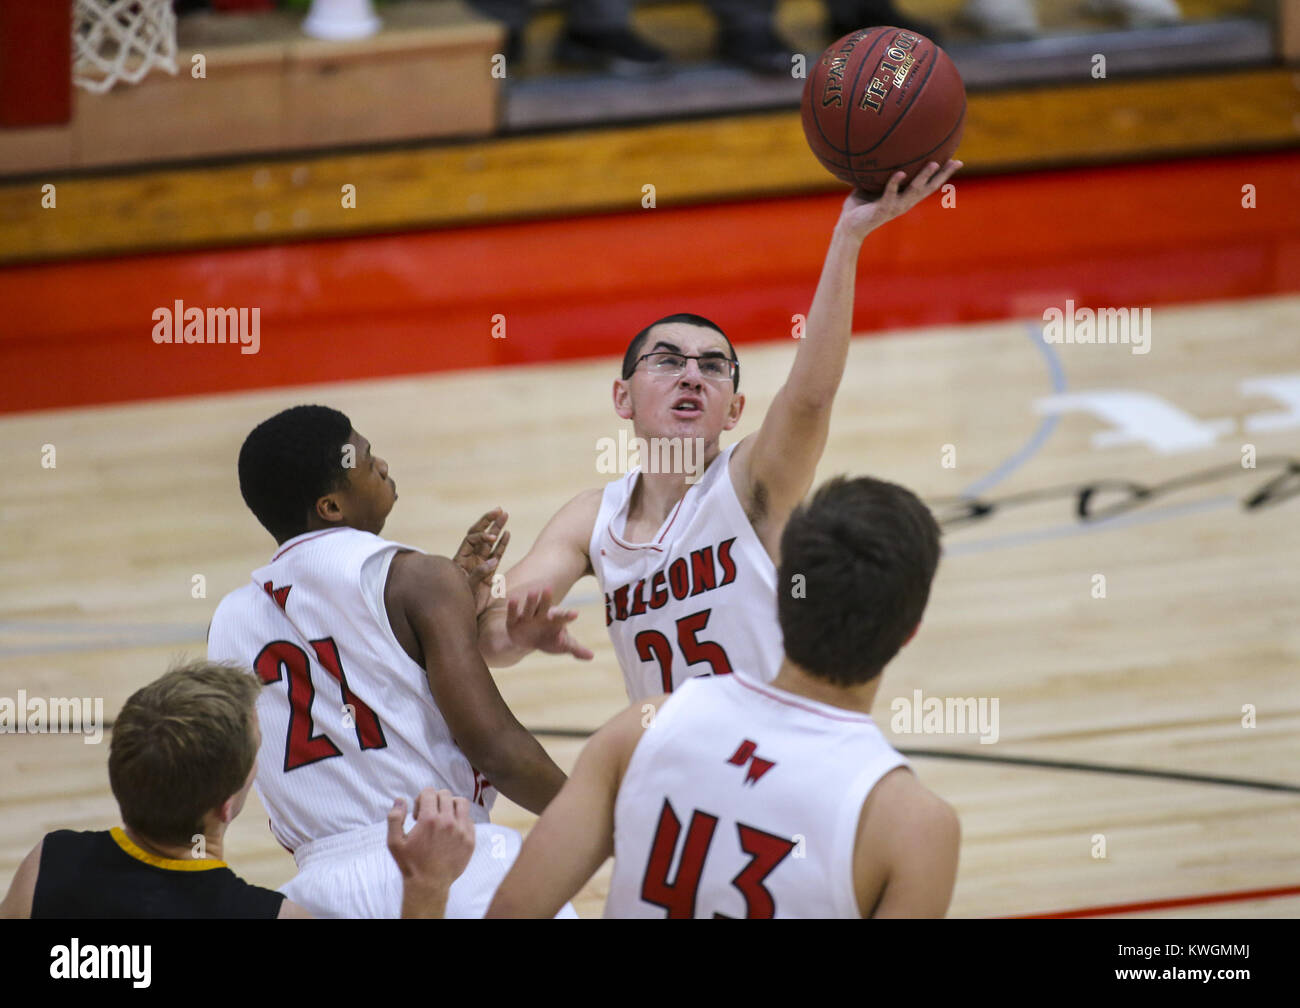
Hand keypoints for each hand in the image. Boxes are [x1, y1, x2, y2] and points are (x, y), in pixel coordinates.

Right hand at [386, 788, 474, 890]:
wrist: (429, 885)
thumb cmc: (410, 864)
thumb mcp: (394, 842)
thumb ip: (395, 818)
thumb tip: (400, 800)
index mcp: (429, 819)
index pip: (429, 792)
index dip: (421, 799)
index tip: (418, 815)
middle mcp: (448, 822)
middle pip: (445, 795)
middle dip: (435, 801)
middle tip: (429, 817)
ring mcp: (462, 830)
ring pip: (461, 803)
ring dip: (451, 805)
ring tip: (443, 817)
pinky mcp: (470, 839)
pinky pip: (469, 819)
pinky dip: (460, 820)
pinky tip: (451, 831)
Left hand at [452, 507, 509, 614]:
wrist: (463, 619)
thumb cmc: (459, 604)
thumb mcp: (466, 589)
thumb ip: (478, 575)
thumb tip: (492, 562)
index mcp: (460, 560)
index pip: (471, 540)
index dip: (482, 536)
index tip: (492, 538)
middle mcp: (469, 559)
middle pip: (478, 535)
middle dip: (488, 522)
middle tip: (499, 510)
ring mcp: (479, 564)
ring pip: (489, 543)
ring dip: (497, 529)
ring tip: (505, 514)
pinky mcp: (488, 573)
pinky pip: (496, 555)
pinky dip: (502, 544)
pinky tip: (507, 533)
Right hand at [506, 587, 594, 660]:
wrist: (527, 640)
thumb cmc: (549, 639)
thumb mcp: (563, 645)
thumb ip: (576, 649)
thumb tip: (591, 657)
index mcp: (555, 620)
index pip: (563, 617)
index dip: (568, 616)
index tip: (575, 614)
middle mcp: (541, 616)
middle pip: (545, 607)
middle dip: (546, 600)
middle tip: (549, 589)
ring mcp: (528, 618)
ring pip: (530, 608)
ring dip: (531, 600)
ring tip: (534, 592)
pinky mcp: (514, 622)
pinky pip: (513, 614)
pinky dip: (513, 608)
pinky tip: (514, 599)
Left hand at [837, 159, 962, 240]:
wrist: (848, 227)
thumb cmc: (860, 206)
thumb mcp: (873, 186)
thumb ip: (880, 172)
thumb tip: (881, 150)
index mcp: (906, 197)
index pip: (929, 185)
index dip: (943, 174)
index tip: (956, 161)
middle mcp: (905, 203)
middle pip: (929, 188)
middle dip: (943, 175)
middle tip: (956, 162)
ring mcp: (895, 207)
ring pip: (914, 191)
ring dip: (924, 177)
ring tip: (934, 163)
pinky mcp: (882, 209)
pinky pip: (890, 194)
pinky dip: (894, 183)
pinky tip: (899, 173)